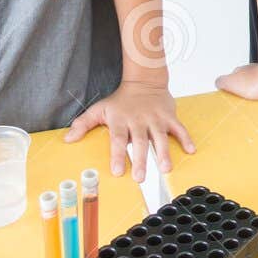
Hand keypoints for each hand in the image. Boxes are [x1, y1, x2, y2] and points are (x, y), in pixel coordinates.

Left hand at [64, 80, 195, 181]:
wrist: (144, 81)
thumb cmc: (120, 100)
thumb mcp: (99, 109)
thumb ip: (83, 124)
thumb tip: (67, 139)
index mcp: (121, 120)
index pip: (118, 139)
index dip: (117, 155)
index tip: (117, 171)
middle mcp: (139, 120)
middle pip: (140, 142)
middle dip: (140, 160)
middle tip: (139, 177)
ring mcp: (156, 119)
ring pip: (161, 137)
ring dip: (163, 153)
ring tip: (166, 169)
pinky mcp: (169, 117)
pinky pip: (179, 129)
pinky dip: (185, 139)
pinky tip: (190, 150)